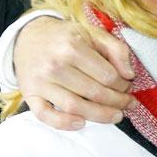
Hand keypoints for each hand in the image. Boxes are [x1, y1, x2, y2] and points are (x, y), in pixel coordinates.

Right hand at [14, 16, 135, 130]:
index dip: (123, 85)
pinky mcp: (30, 95)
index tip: (128, 87)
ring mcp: (41, 82)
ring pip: (75, 107)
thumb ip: (116, 49)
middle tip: (128, 104)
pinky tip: (81, 123)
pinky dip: (63, 123)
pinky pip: (45, 115)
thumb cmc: (65, 37)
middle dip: (117, 102)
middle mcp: (55, 65)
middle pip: (94, 93)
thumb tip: (129, 74)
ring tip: (116, 116)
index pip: (107, 75)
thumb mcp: (92, 33)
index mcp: (73, 47)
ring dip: (100, 116)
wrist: (28, 36)